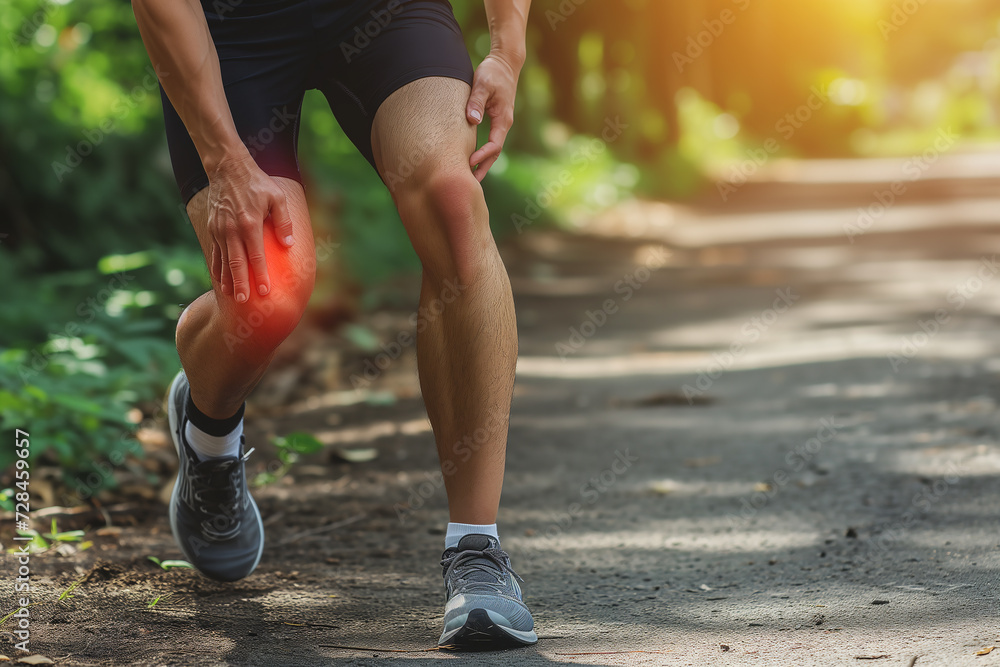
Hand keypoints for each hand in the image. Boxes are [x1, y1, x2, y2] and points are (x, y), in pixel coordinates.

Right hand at [205, 152, 293, 302]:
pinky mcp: (211, 228)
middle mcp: (232, 230)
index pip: (256, 256)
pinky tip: (221, 280)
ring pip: (223, 261)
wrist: (227, 168)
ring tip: (233, 296)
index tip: (264, 291)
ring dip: (228, 280)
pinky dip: (218, 268)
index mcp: (249, 224)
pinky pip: (215, 253)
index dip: (260, 275)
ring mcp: (219, 230)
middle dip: (242, 284)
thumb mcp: (277, 197)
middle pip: (237, 264)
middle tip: (246, 301)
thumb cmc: (257, 183)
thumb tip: (288, 244)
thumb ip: (284, 221)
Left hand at [465, 51, 522, 181]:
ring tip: (470, 176)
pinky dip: (483, 152)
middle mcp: (504, 124)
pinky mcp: (496, 119)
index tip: (468, 163)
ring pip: (493, 148)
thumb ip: (476, 102)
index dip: (482, 156)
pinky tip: (472, 158)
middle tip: (470, 184)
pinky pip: (491, 141)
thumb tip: (472, 120)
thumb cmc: (493, 72)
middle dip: (483, 168)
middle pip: (495, 153)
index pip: (494, 145)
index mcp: (503, 119)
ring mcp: (501, 122)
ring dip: (483, 163)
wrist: (505, 62)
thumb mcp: (483, 84)